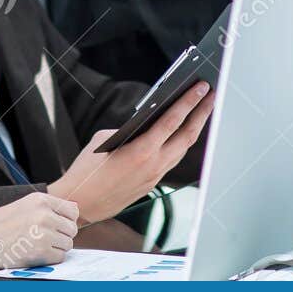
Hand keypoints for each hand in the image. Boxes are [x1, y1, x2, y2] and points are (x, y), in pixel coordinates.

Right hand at [0, 193, 79, 270]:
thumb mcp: (23, 207)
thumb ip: (47, 209)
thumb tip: (75, 211)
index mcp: (40, 199)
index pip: (72, 211)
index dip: (66, 222)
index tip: (54, 228)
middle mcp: (45, 213)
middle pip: (72, 229)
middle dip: (61, 237)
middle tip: (42, 241)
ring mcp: (44, 232)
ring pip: (67, 244)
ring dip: (55, 249)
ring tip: (35, 247)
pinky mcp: (41, 250)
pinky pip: (59, 257)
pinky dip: (49, 260)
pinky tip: (33, 255)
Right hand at [49, 81, 214, 223]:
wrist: (81, 203)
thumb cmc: (87, 169)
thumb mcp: (105, 139)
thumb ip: (130, 129)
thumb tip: (146, 122)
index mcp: (143, 150)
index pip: (173, 120)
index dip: (190, 101)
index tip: (202, 87)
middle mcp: (155, 164)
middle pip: (187, 135)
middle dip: (202, 113)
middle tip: (211, 95)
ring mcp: (156, 176)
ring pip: (183, 149)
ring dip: (194, 128)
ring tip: (201, 111)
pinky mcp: (152, 184)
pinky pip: (172, 159)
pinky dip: (180, 143)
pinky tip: (182, 133)